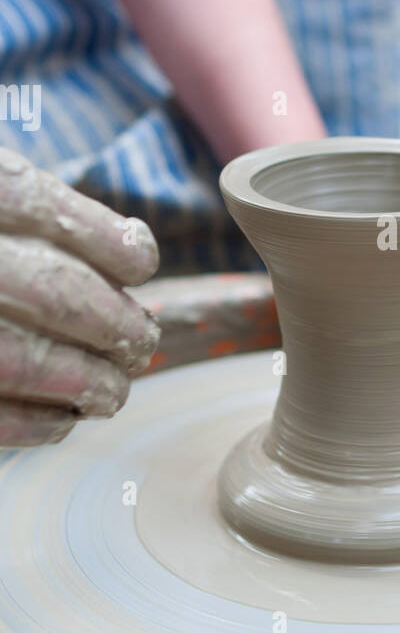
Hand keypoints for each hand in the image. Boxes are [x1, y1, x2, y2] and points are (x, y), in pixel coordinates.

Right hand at [0, 150, 159, 446]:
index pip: (51, 213)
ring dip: (90, 380)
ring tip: (115, 389)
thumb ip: (28, 211)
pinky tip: (64, 418)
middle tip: (140, 340)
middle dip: (113, 323)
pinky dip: (38, 422)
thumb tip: (130, 255)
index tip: (138, 263)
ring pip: (26, 359)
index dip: (113, 245)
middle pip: (54, 291)